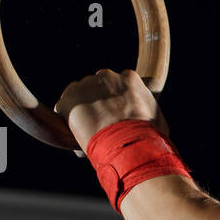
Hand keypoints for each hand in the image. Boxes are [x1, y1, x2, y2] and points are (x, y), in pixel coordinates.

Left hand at [55, 69, 169, 152]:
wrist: (129, 144)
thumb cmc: (148, 136)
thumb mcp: (157, 118)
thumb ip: (146, 111)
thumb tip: (147, 119)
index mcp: (129, 78)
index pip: (119, 85)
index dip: (116, 101)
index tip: (116, 114)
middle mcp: (106, 76)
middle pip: (96, 87)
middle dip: (97, 104)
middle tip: (102, 126)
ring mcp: (85, 86)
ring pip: (78, 96)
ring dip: (82, 112)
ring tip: (90, 135)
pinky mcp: (68, 100)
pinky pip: (63, 110)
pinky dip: (68, 124)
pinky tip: (77, 139)